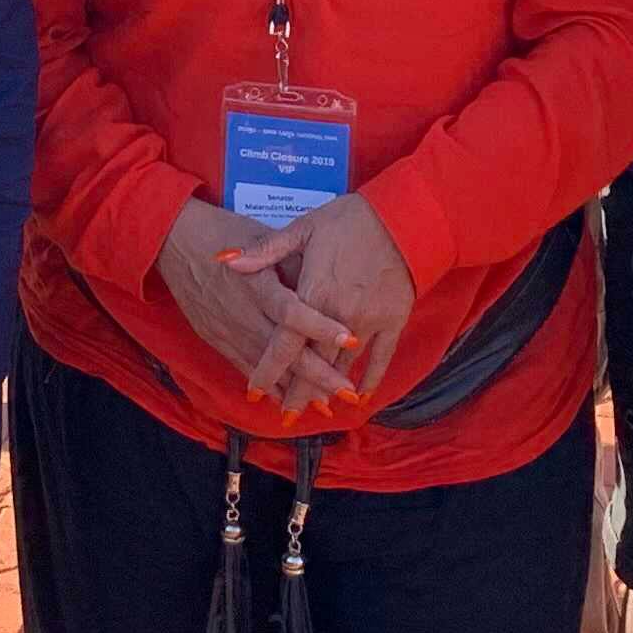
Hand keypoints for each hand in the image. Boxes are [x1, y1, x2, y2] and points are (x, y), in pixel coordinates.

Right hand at [155, 203, 360, 409]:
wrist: (175, 242)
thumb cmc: (224, 233)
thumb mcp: (261, 236)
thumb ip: (292, 261)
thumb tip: (326, 283)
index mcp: (257, 282)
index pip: (292, 311)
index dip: (321, 327)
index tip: (351, 339)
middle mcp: (244, 312)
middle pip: (284, 349)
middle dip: (317, 374)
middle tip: (348, 392)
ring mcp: (229, 330)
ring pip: (267, 366)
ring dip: (296, 388)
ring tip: (326, 404)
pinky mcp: (218, 340)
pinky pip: (246, 368)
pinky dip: (268, 386)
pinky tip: (288, 401)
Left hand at [221, 194, 416, 404]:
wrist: (404, 217)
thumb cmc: (351, 220)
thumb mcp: (305, 228)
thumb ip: (266, 251)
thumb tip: (227, 261)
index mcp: (312, 295)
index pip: (284, 344)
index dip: (268, 371)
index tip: (255, 392)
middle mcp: (337, 317)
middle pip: (312, 365)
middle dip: (298, 393)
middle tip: (285, 415)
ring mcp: (367, 323)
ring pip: (343, 367)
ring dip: (328, 391)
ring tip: (314, 410)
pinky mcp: (392, 322)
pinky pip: (381, 358)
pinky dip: (370, 379)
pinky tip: (360, 396)